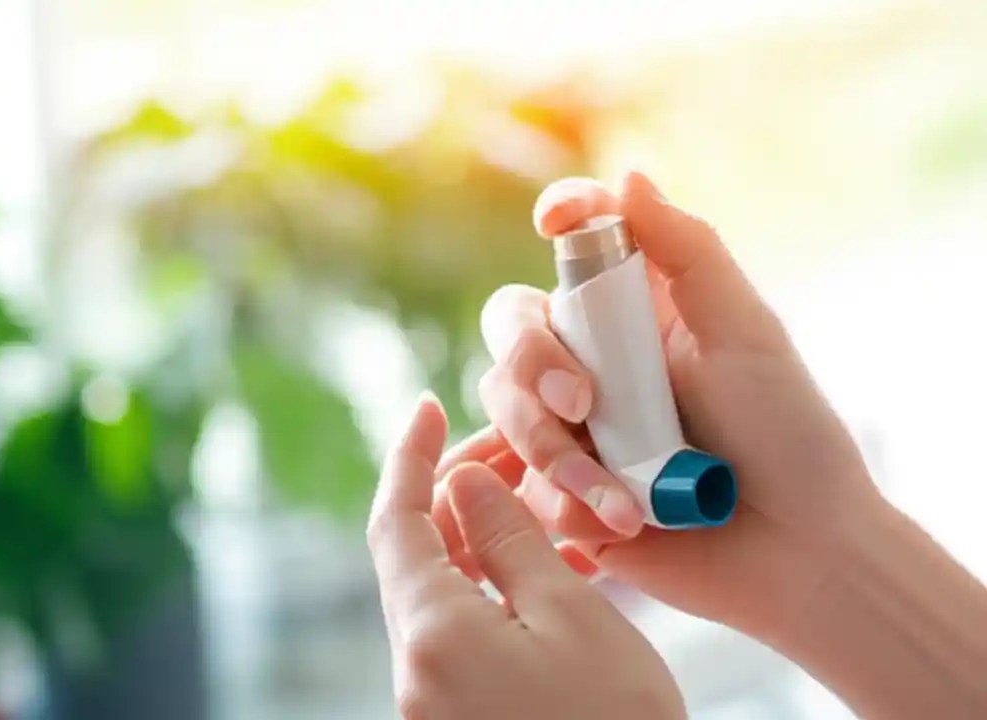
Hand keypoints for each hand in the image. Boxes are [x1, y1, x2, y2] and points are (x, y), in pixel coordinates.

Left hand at [366, 393, 684, 719]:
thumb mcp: (571, 616)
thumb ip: (508, 539)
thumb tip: (464, 482)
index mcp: (430, 632)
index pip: (394, 521)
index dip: (408, 456)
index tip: (427, 406)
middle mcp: (415, 668)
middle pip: (415, 553)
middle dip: (458, 493)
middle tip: (516, 453)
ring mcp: (432, 699)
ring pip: (442, 591)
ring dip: (483, 540)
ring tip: (547, 504)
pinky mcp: (459, 717)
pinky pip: (463, 632)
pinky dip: (495, 589)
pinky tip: (548, 569)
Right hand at [441, 171, 879, 639]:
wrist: (795, 551)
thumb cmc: (787, 433)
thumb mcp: (746, 331)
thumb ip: (688, 251)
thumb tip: (626, 174)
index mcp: (636, 309)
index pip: (579, 243)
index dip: (562, 216)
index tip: (555, 221)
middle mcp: (593, 358)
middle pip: (512, 328)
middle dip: (534, 361)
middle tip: (582, 401)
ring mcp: (572, 426)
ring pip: (506, 408)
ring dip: (556, 453)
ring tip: (625, 501)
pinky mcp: (560, 490)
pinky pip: (522, 481)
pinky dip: (568, 502)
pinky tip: (627, 525)